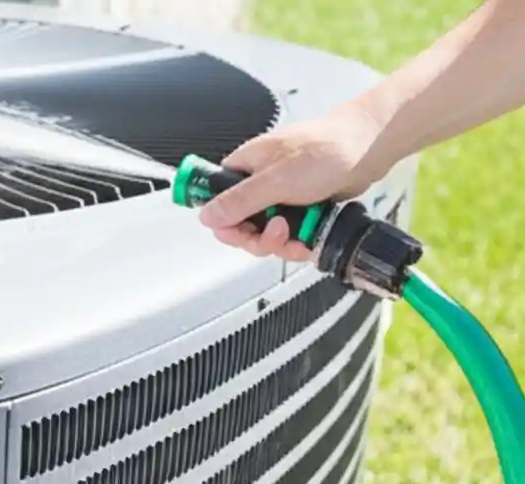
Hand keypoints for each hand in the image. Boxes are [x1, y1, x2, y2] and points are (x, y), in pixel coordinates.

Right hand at [198, 101, 387, 260]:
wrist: (370, 147)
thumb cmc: (327, 151)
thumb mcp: (276, 180)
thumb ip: (239, 201)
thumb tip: (206, 216)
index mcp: (244, 168)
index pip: (216, 203)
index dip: (224, 223)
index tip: (241, 233)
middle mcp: (258, 182)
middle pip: (240, 225)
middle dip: (260, 238)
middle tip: (280, 232)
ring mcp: (280, 196)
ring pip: (266, 234)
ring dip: (283, 243)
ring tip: (300, 233)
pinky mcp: (300, 207)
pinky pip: (289, 234)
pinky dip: (299, 241)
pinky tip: (310, 237)